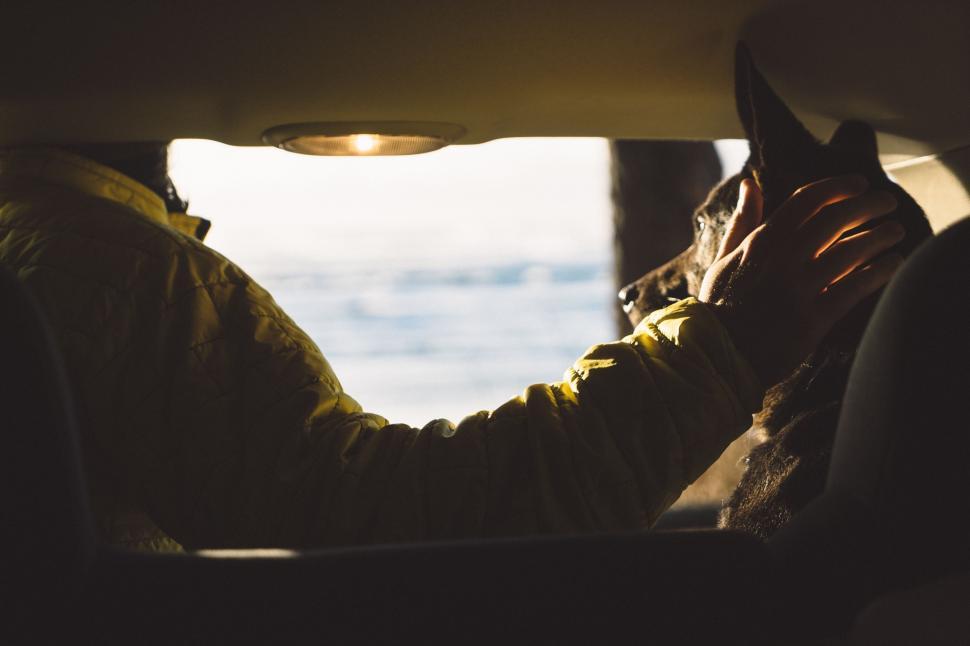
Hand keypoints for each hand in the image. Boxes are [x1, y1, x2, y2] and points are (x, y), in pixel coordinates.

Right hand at [699, 175, 903, 386]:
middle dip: (868, 205)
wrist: (718, 356)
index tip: (859, 184)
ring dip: (879, 236)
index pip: (806, 201)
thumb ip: (742, 221)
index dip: (838, 187)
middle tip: (887, 203)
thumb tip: (749, 183)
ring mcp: (798, 289)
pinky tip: (892, 263)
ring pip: (850, 251)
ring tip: (896, 231)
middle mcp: (781, 260)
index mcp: (760, 243)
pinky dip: (878, 272)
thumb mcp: (723, 259)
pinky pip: (853, 288)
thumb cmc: (719, 308)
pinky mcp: (812, 319)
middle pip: (835, 219)